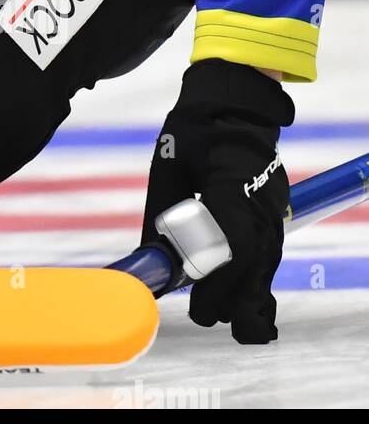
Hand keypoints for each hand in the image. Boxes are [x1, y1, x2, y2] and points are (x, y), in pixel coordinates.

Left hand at [141, 58, 294, 343]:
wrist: (230, 102)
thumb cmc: (193, 131)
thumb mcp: (167, 168)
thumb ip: (159, 213)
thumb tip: (148, 257)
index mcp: (230, 187)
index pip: (232, 248)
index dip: (216, 283)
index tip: (199, 307)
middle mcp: (258, 202)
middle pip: (254, 264)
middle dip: (233, 299)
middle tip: (206, 318)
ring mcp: (271, 206)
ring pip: (266, 261)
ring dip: (248, 292)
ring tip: (231, 321)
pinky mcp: (274, 209)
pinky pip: (269, 250)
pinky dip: (257, 275)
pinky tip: (247, 296)